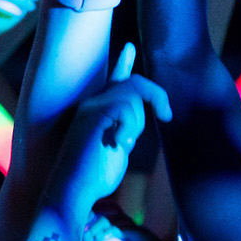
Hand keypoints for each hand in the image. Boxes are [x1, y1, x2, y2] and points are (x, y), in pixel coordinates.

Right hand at [49, 43, 170, 211]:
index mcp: (98, 111)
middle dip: (157, 96)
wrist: (74, 191)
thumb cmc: (94, 177)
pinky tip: (116, 144)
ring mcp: (91, 107)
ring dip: (138, 123)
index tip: (129, 49)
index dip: (123, 63)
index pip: (115, 80)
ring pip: (133, 97)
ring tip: (121, 143)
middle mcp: (92, 103)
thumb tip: (141, 117)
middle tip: (166, 115)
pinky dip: (129, 127)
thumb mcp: (117, 148)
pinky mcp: (93, 114)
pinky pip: (126, 108)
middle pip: (135, 83)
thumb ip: (127, 129)